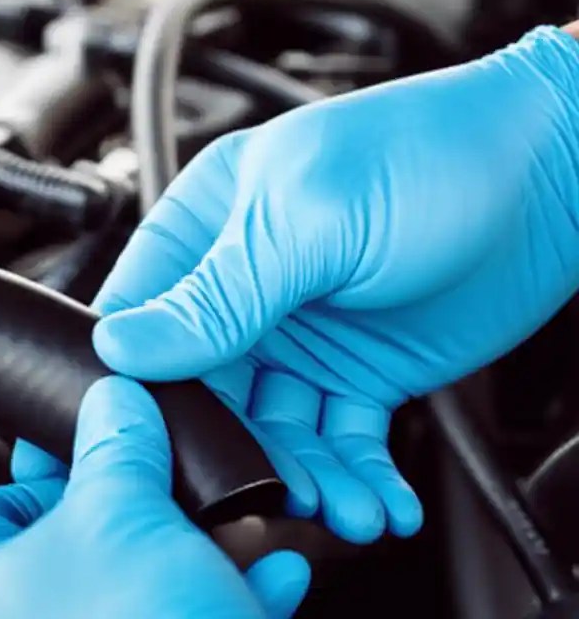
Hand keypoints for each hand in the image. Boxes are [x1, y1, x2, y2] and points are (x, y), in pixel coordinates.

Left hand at [0, 377, 309, 618]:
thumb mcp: (122, 516)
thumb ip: (115, 446)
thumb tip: (116, 400)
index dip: (50, 462)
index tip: (104, 441)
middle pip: (75, 540)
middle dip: (148, 508)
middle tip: (185, 483)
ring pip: (135, 589)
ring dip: (197, 553)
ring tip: (245, 529)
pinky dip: (222, 602)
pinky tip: (275, 581)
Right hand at [90, 26, 578, 542]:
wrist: (555, 168)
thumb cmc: (430, 152)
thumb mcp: (309, 220)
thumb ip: (218, 293)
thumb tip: (124, 345)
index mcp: (204, 227)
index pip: (139, 316)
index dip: (138, 383)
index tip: (152, 439)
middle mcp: (241, 285)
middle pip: (205, 390)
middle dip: (234, 448)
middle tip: (270, 493)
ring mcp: (299, 334)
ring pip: (272, 429)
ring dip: (304, 476)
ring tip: (342, 508)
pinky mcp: (357, 373)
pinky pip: (340, 439)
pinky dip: (357, 478)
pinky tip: (376, 501)